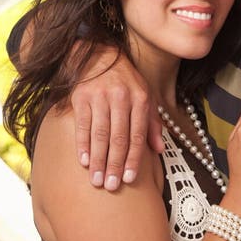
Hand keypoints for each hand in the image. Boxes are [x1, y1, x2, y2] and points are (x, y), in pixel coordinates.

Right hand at [71, 45, 163, 190]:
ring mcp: (99, 96)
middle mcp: (120, 97)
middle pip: (118, 137)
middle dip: (115, 164)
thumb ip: (152, 123)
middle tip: (111, 186)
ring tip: (97, 180)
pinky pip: (82, 124)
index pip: (137, 135)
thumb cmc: (125, 81)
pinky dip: (82, 144)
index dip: (133, 158)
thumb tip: (160, 149)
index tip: (128, 179)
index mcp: (139, 99)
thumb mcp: (144, 96)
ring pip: (100, 133)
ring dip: (99, 159)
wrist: (99, 54)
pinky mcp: (81, 96)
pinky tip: (84, 161)